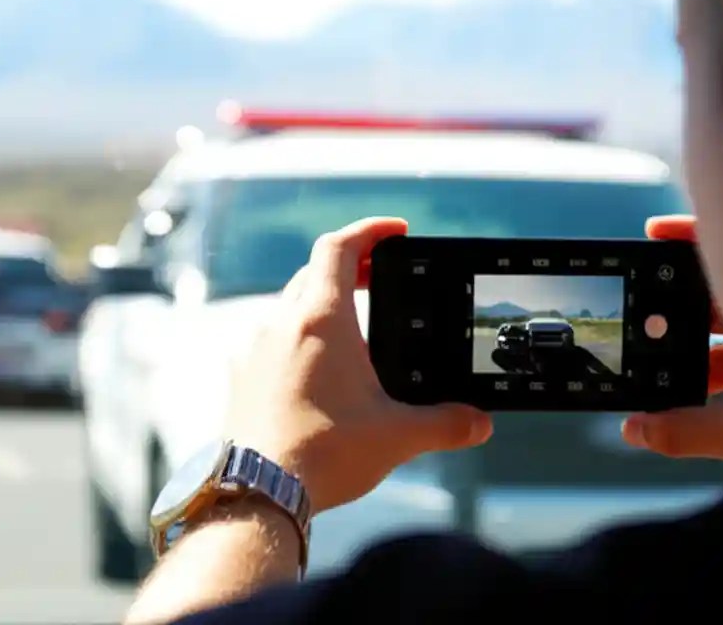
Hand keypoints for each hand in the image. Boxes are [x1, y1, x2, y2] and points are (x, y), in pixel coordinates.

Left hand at [224, 217, 492, 514]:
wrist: (257, 492)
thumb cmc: (323, 454)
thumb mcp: (398, 436)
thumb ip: (446, 423)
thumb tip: (480, 423)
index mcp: (321, 319)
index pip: (340, 247)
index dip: (370, 230)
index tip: (397, 231)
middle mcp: (282, 324)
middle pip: (316, 272)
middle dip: (352, 267)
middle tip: (383, 277)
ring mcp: (255, 350)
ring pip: (291, 307)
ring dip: (323, 305)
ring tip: (356, 329)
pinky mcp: (242, 379)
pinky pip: (273, 342)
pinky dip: (300, 340)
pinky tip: (320, 373)